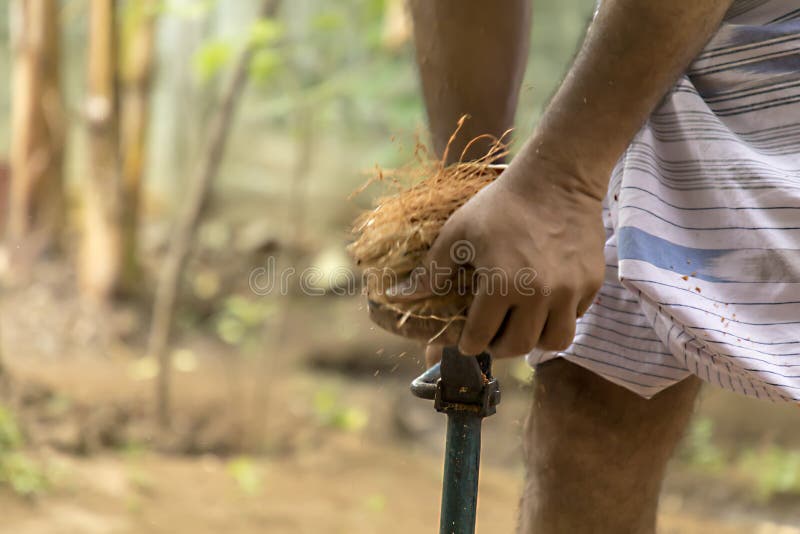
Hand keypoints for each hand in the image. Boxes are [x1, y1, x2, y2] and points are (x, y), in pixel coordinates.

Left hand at [392, 156, 605, 357]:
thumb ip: (431, 271)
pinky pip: (576, 317)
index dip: (469, 343)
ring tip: (522, 325)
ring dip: (535, 340)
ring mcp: (570, 291)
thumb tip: (397, 296)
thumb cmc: (500, 205)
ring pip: (555, 341)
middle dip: (499, 347)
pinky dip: (559, 318)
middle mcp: (540, 295)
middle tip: (492, 336)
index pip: (481, 337)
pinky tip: (545, 302)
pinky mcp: (591, 283)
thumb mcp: (458, 233)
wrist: (557, 179)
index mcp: (503, 285)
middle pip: (518, 347)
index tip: (467, 339)